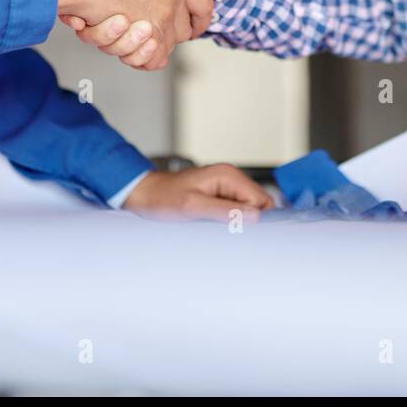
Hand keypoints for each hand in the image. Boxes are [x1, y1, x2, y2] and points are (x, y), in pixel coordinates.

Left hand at [124, 164, 274, 221]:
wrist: (145, 194)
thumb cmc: (163, 197)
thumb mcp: (193, 206)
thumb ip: (224, 210)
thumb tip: (254, 217)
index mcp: (228, 175)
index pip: (261, 201)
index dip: (254, 219)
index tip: (239, 231)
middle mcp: (230, 177)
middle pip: (258, 204)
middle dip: (247, 221)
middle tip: (225, 230)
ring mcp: (226, 186)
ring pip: (248, 208)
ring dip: (237, 221)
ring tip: (214, 225)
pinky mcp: (219, 194)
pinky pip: (235, 209)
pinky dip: (229, 219)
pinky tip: (212, 223)